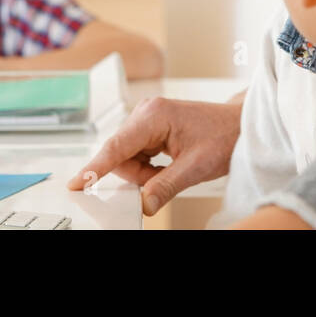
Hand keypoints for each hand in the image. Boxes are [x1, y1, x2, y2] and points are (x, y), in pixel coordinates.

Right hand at [66, 97, 241, 215]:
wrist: (238, 125)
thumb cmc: (223, 137)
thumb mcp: (195, 167)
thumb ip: (165, 186)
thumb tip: (143, 204)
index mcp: (154, 115)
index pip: (116, 147)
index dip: (95, 168)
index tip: (76, 183)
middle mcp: (146, 112)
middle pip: (120, 155)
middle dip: (137, 175)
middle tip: (164, 179)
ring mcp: (147, 118)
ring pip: (127, 157)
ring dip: (144, 172)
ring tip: (172, 169)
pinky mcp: (150, 126)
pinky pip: (136, 154)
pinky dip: (148, 166)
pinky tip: (168, 164)